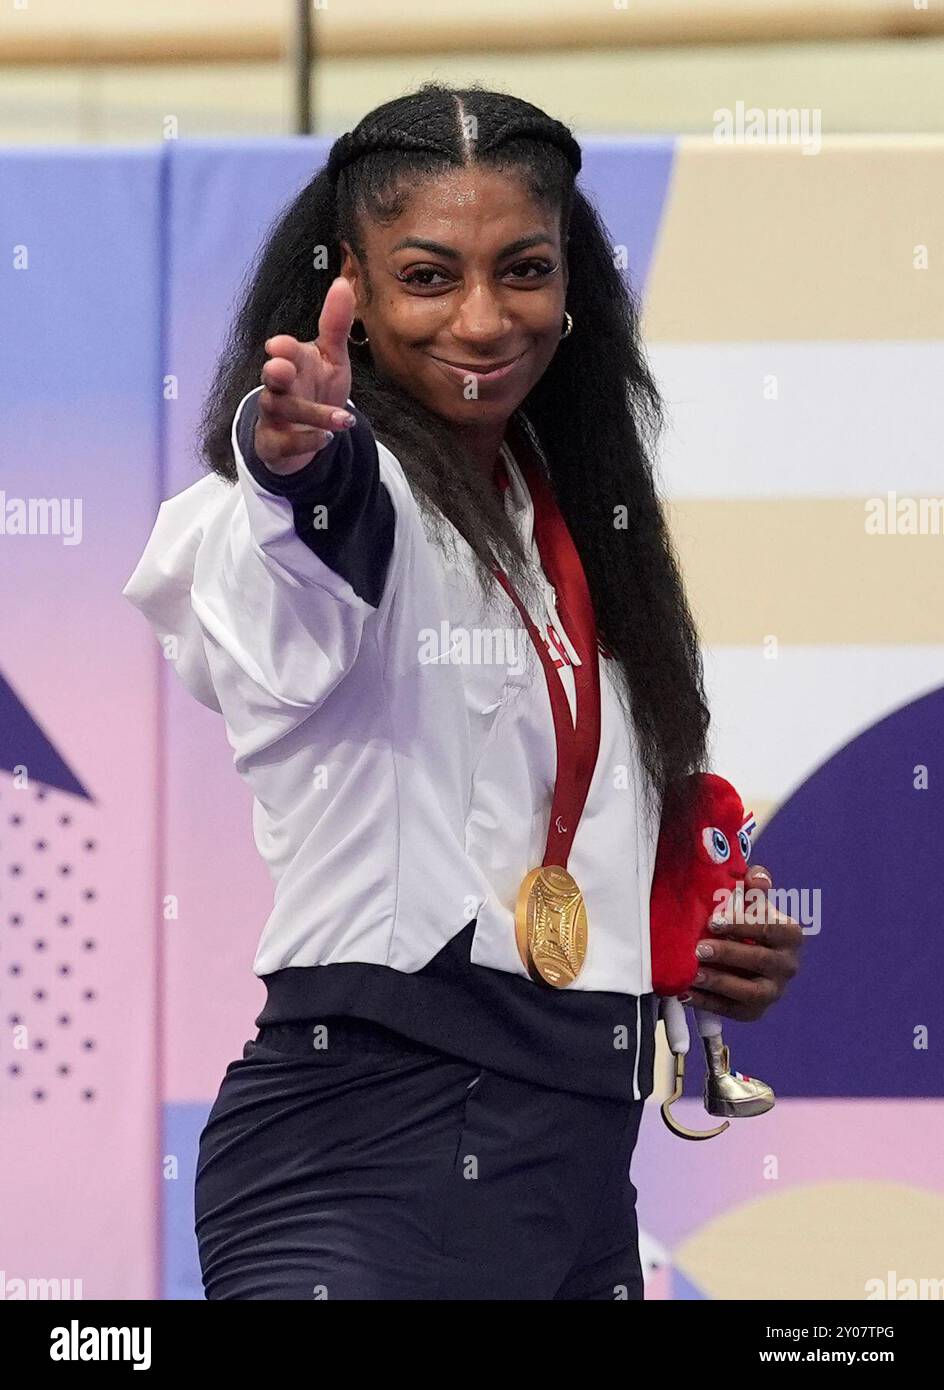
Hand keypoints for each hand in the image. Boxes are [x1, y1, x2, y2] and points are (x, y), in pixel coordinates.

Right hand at [255, 275, 357, 474]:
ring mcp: (273, 415)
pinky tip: (326, 440)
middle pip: (271, 378)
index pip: (285, 352)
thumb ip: (335, 325)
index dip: (282, 349)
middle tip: (280, 368)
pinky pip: (283, 444)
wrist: (304, 435)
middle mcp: (278, 387)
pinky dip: (305, 442)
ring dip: (312, 413)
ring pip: (282, 410)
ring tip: (343, 418)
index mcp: (293, 362)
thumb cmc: (315, 390)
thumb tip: (344, 282)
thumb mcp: (331, 359)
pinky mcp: (273, 443)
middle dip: (275, 373)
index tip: (279, 345)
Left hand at [684, 863, 802, 1021]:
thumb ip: (755, 885)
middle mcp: (788, 966)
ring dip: (720, 983)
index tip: (712, 921)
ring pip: (751, 992)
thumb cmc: (748, 921)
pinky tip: (686, 991)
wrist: (745, 954)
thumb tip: (755, 877)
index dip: (742, 925)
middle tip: (698, 948)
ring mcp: (773, 992)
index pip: (770, 929)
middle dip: (728, 954)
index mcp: (790, 934)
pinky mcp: (754, 1012)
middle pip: (761, 961)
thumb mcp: (752, 901)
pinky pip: (732, 1010)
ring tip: (693, 974)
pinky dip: (708, 1003)